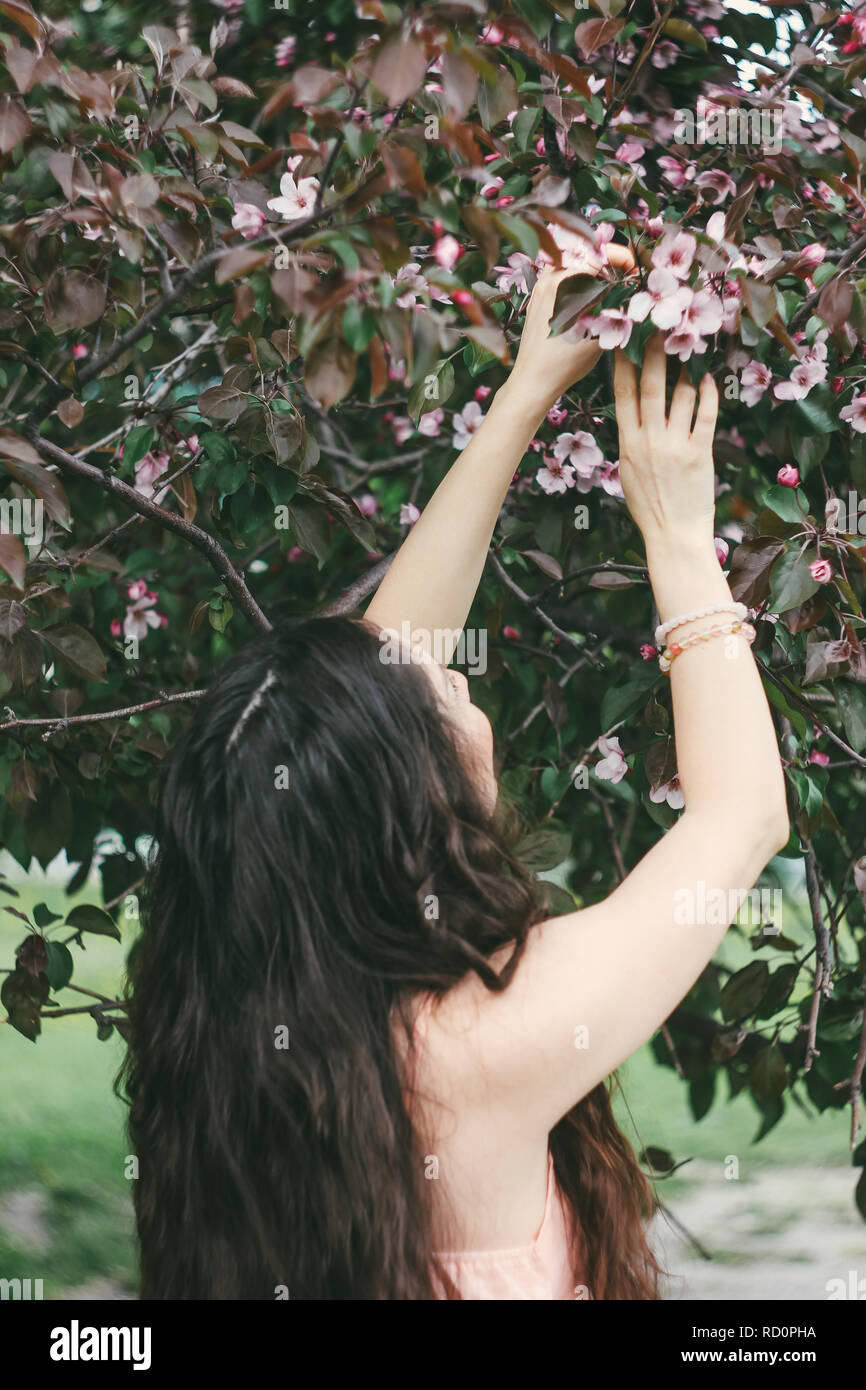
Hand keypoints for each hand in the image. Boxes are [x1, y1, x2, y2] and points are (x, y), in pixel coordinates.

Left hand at [505, 242, 635, 410]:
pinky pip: (557, 271)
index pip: (598, 253)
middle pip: (583, 249)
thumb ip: (618, 312)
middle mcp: (550, 279)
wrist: (533, 380)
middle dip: (607, 255)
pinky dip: (575, 271)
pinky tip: (587, 289)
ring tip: (605, 277)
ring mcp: (540, 286)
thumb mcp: (600, 338)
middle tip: (623, 270)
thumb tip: (637, 293)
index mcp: (565, 285)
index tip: (634, 269)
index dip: (622, 256)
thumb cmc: (566, 363)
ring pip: (568, 257)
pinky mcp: (537, 296)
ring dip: (589, 261)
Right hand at [614, 334, 717, 546]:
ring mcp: (675, 445)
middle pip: (651, 385)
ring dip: (685, 368)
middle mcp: (649, 440)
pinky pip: (705, 415)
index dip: (624, 362)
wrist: (672, 535)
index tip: (627, 338)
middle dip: (655, 352)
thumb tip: (632, 414)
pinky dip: (708, 394)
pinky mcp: (700, 453)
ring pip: (680, 395)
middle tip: (661, 326)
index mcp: (628, 443)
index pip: (623, 393)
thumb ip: (631, 441)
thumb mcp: (628, 472)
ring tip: (689, 347)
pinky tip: (709, 379)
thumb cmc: (649, 507)